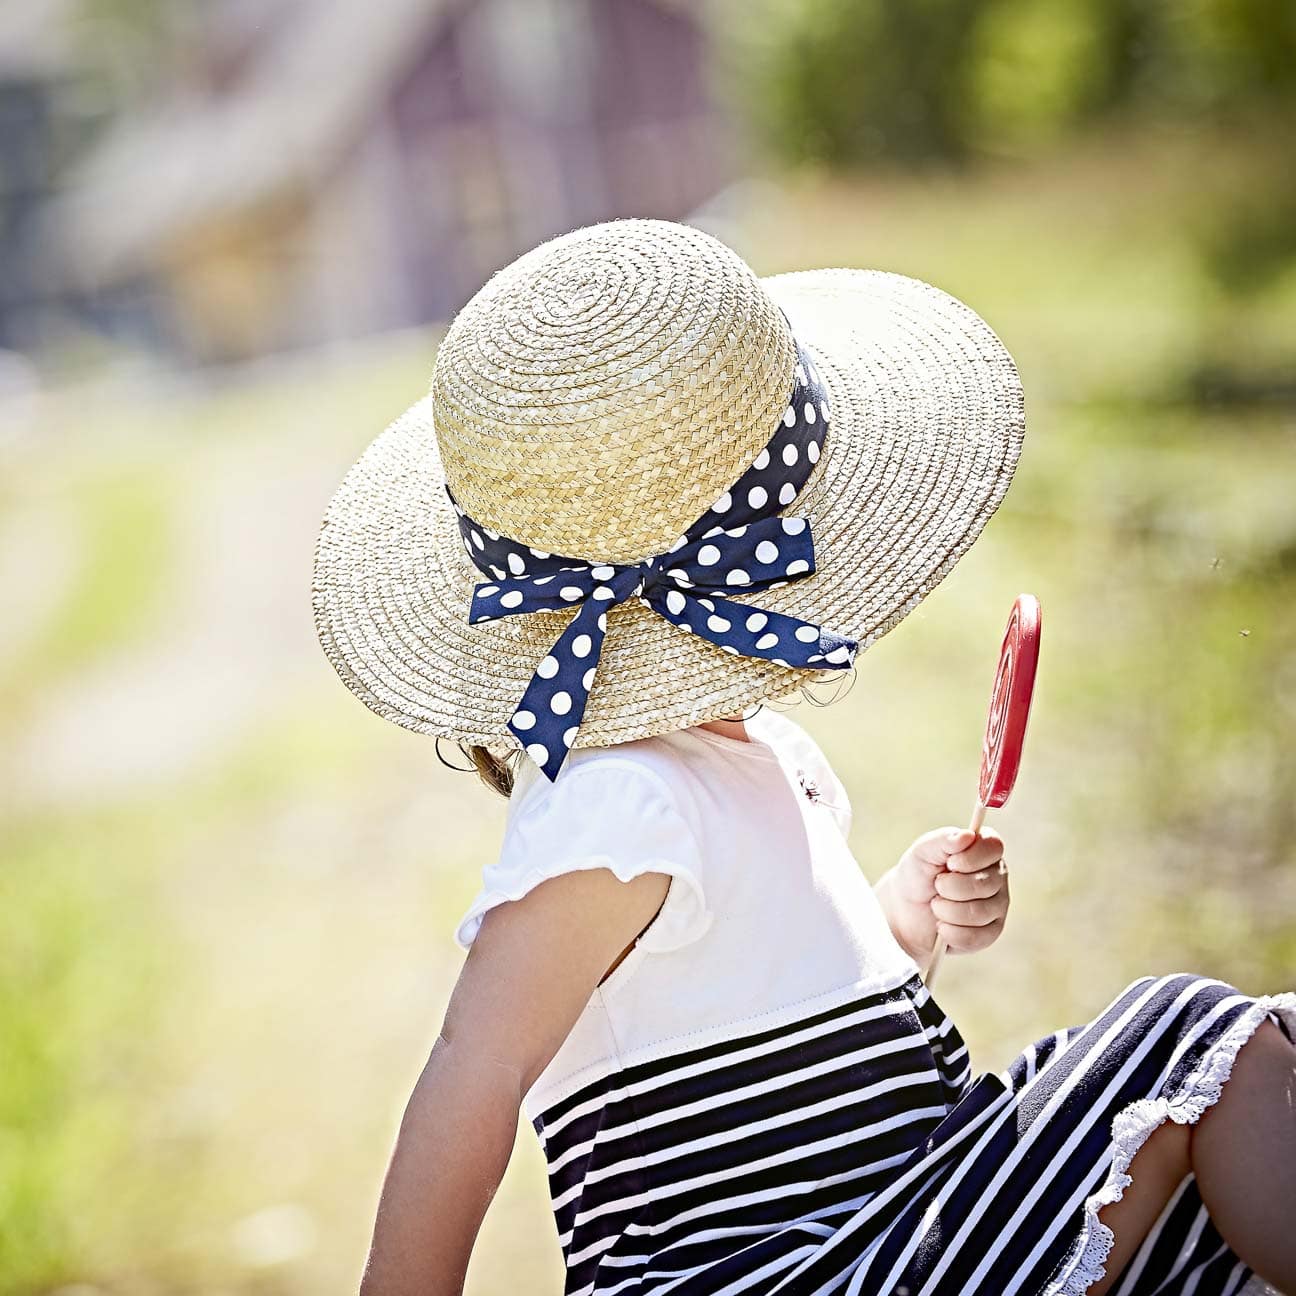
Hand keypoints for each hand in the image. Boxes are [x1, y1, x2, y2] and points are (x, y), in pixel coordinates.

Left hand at [878, 827, 1009, 963]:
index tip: (949, 863)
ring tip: (936, 905)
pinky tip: (941, 925)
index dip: (970, 857)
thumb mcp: (922, 852)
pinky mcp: (990, 933)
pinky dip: (949, 932)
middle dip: (950, 887)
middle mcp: (997, 877)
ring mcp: (997, 906)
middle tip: (937, 885)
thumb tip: (967, 836)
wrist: (905, 910)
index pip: (994, 847)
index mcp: (984, 851)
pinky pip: (975, 937)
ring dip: (946, 910)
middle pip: (986, 884)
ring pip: (979, 913)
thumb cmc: (917, 875)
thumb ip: (943, 840)